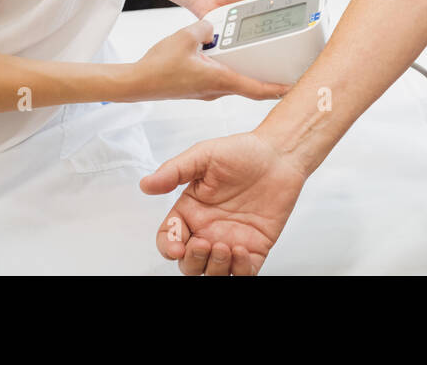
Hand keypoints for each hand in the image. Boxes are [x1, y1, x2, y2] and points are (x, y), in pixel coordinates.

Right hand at [127, 20, 289, 101]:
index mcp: (220, 79)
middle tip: (283, 70)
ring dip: (246, 73)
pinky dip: (228, 69)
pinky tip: (222, 55)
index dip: (278, 89)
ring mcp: (206, 91)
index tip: (294, 88)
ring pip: (234, 81)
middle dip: (267, 80)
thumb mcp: (187, 36)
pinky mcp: (196, 88)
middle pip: (250, 86)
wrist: (136, 83)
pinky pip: (219, 78)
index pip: (258, 89)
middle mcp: (216, 89)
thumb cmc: (159, 66)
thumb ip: (207, 27)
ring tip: (258, 59)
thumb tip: (213, 27)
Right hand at [140, 131, 307, 274]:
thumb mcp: (204, 155)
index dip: (168, 247)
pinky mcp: (255, 248)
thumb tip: (146, 185)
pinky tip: (242, 250)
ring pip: (213, 273)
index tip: (178, 245)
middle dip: (192, 261)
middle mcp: (207, 229)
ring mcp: (230, 241)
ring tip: (225, 246)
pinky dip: (240, 270)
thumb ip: (174, 171)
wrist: (280, 154)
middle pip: (188, 263)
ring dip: (215, 267)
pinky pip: (243, 273)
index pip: (169, 239)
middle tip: (205, 243)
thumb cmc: (243, 152)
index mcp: (190, 211)